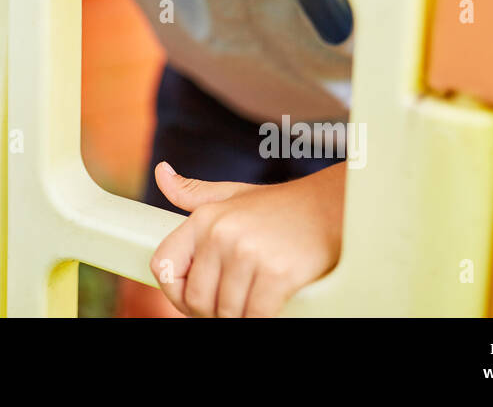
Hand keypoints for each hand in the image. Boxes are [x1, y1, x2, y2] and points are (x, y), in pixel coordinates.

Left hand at [149, 160, 346, 316]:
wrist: (331, 207)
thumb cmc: (281, 207)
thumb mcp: (232, 194)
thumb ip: (193, 193)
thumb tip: (161, 172)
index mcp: (204, 217)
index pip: (164, 264)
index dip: (174, 290)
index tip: (191, 299)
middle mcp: (221, 234)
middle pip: (196, 298)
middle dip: (210, 313)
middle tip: (229, 309)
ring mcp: (249, 254)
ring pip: (226, 312)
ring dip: (238, 317)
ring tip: (251, 306)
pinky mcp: (278, 274)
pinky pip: (256, 316)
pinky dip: (261, 319)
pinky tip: (269, 309)